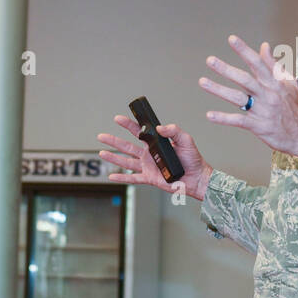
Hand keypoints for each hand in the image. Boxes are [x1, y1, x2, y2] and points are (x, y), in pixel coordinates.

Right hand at [98, 116, 212, 200]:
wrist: (196, 177)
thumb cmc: (193, 159)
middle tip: (101, 136)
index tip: (118, 118)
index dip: (128, 125)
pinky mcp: (149, 178)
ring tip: (102, 152)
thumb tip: (160, 128)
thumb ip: (174, 131)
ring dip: (113, 158)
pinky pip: (133, 178)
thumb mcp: (186, 140)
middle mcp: (148, 154)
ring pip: (126, 161)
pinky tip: (111, 176)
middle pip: (126, 146)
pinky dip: (122, 178)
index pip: (138, 132)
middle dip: (113, 141)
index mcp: (155, 143)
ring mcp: (147, 166)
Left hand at [200, 35, 297, 159]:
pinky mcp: (259, 126)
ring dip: (219, 90)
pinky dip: (224, 118)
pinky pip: (239, 120)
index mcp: (275, 83)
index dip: (245, 51)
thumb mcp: (289, 83)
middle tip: (210, 60)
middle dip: (226, 69)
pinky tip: (210, 115)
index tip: (232, 39)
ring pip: (238, 98)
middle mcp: (268, 94)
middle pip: (245, 79)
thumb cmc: (295, 107)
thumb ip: (273, 65)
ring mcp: (263, 110)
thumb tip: (264, 46)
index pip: (258, 63)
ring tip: (203, 82)